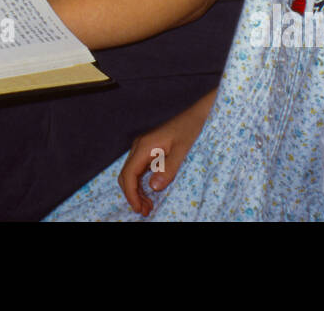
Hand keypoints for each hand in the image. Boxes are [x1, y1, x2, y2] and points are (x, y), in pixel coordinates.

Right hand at [116, 90, 215, 215]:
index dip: (131, 194)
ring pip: (131, 172)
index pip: (129, 174)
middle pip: (126, 174)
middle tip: (145, 211)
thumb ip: (168, 168)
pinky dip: (141, 182)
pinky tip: (151, 191)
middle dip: (132, 195)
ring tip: (148, 205)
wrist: (197, 112)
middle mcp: (139, 145)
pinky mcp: (149, 147)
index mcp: (145, 146)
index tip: (139, 209)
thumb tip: (153, 187)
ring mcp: (143, 145)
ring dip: (136, 190)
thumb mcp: (183, 150)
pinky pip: (139, 168)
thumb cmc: (191, 128)